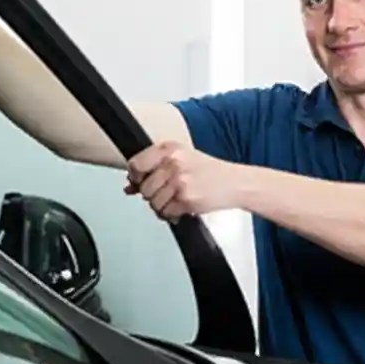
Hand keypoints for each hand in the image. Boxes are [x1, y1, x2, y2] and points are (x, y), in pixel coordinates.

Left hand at [125, 141, 243, 220]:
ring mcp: (180, 181)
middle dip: (153, 195)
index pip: (136, 164)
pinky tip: (182, 207)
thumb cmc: (209, 171)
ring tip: (177, 200)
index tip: (141, 181)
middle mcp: (173, 163)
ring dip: (163, 206)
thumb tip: (129, 186)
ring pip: (153, 203)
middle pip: (144, 188)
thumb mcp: (180, 160)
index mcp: (169, 149)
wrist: (235, 182)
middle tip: (167, 193)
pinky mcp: (186, 199)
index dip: (136, 177)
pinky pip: (165, 213)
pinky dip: (171, 214)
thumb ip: (153, 169)